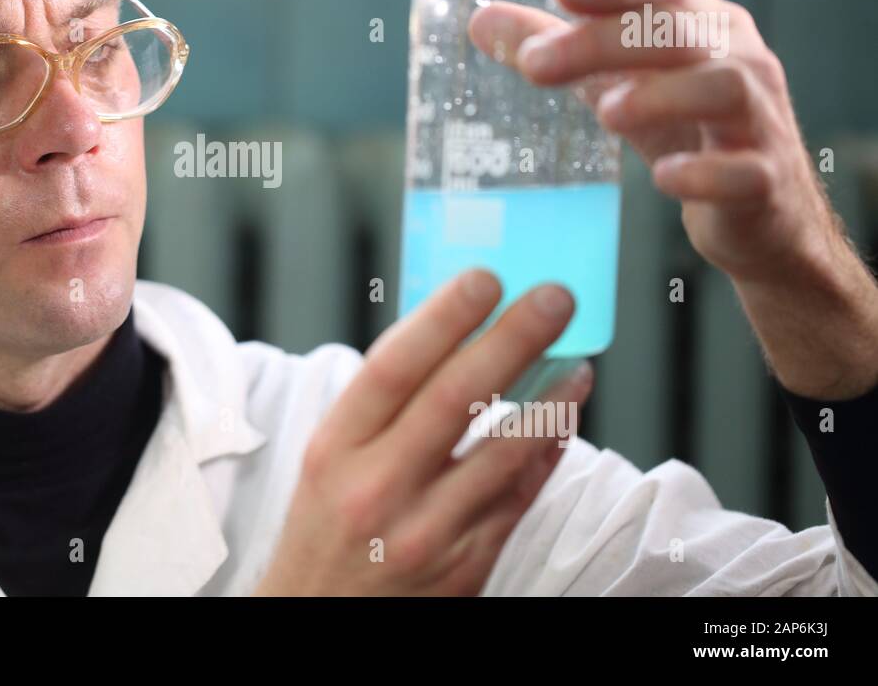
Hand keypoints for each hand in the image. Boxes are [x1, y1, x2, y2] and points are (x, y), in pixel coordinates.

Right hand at [253, 269, 592, 595]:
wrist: (320, 620)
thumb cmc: (326, 531)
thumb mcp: (328, 461)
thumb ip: (379, 407)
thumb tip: (449, 335)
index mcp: (333, 449)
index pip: (392, 368)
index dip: (443, 317)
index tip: (484, 279)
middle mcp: (375, 488)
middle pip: (454, 398)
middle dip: (513, 339)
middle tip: (555, 299)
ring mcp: (423, 531)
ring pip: (502, 451)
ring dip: (549, 398)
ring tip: (577, 358)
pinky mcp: (464, 566)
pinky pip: (518, 497)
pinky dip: (546, 452)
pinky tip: (564, 417)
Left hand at [468, 0, 840, 285]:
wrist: (763, 211)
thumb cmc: (686, 129)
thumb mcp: (620, 83)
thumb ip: (559, 50)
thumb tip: (480, 22)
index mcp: (704, 27)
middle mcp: (740, 61)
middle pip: (679, 33)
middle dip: (606, 42)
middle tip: (536, 64)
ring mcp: (758, 121)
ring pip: (724, 89)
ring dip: (663, 94)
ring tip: (607, 111)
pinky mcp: (764, 181)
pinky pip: (742, 172)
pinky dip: (705, 171)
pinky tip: (666, 177)